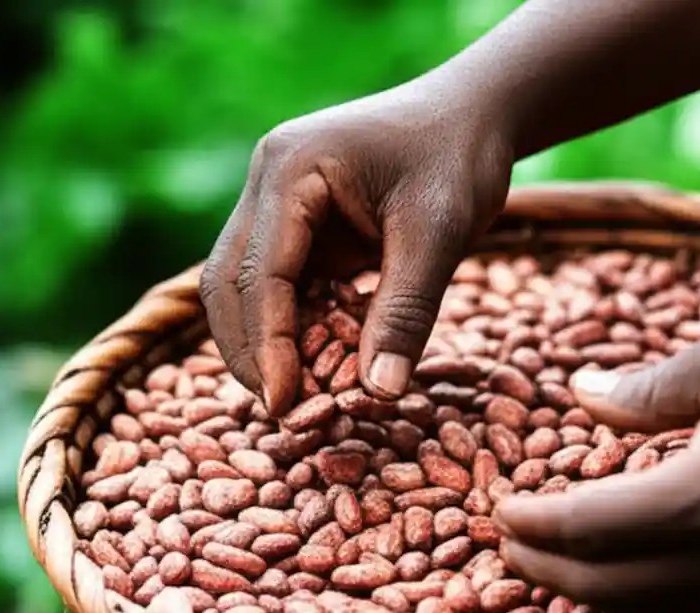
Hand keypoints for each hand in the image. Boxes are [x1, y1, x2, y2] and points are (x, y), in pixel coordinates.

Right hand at [200, 77, 513, 415]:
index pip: (259, 273)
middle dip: (249, 351)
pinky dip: (289, 328)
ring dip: (261, 343)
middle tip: (283, 412)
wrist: (473, 114)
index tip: (287, 404)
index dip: (267, 345)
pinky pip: (276, 286)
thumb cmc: (458, 158)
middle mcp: (266, 181)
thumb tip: (380, 392)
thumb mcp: (440, 234)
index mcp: (290, 168)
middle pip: (227, 282)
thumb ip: (406, 312)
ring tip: (297, 398)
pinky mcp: (293, 225)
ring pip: (241, 288)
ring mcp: (273, 202)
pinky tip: (316, 364)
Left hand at [494, 316, 699, 612]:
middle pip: (604, 583)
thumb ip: (644, 387)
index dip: (532, 524)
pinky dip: (627, 592)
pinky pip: (681, 603)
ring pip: (642, 604)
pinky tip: (608, 566)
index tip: (493, 507)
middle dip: (541, 568)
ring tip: (537, 559)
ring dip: (579, 588)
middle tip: (498, 540)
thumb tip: (578, 396)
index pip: (589, 529)